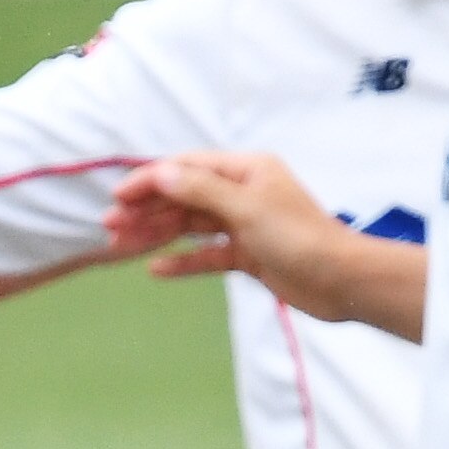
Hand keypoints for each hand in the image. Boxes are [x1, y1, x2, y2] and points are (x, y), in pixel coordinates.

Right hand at [104, 152, 425, 338]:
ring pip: (191, 226)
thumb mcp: (246, 209)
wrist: (340, 279)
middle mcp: (244, 192)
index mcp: (247, 170)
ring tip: (121, 248)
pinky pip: (207, 254)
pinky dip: (182, 260)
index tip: (117, 198)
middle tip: (109, 228)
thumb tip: (160, 173)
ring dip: (157, 234)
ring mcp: (245, 224)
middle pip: (184, 197)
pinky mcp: (248, 255)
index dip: (150, 180)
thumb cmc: (299, 237)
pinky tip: (156, 269)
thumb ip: (200, 191)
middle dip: (147, 210)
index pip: (187, 169)